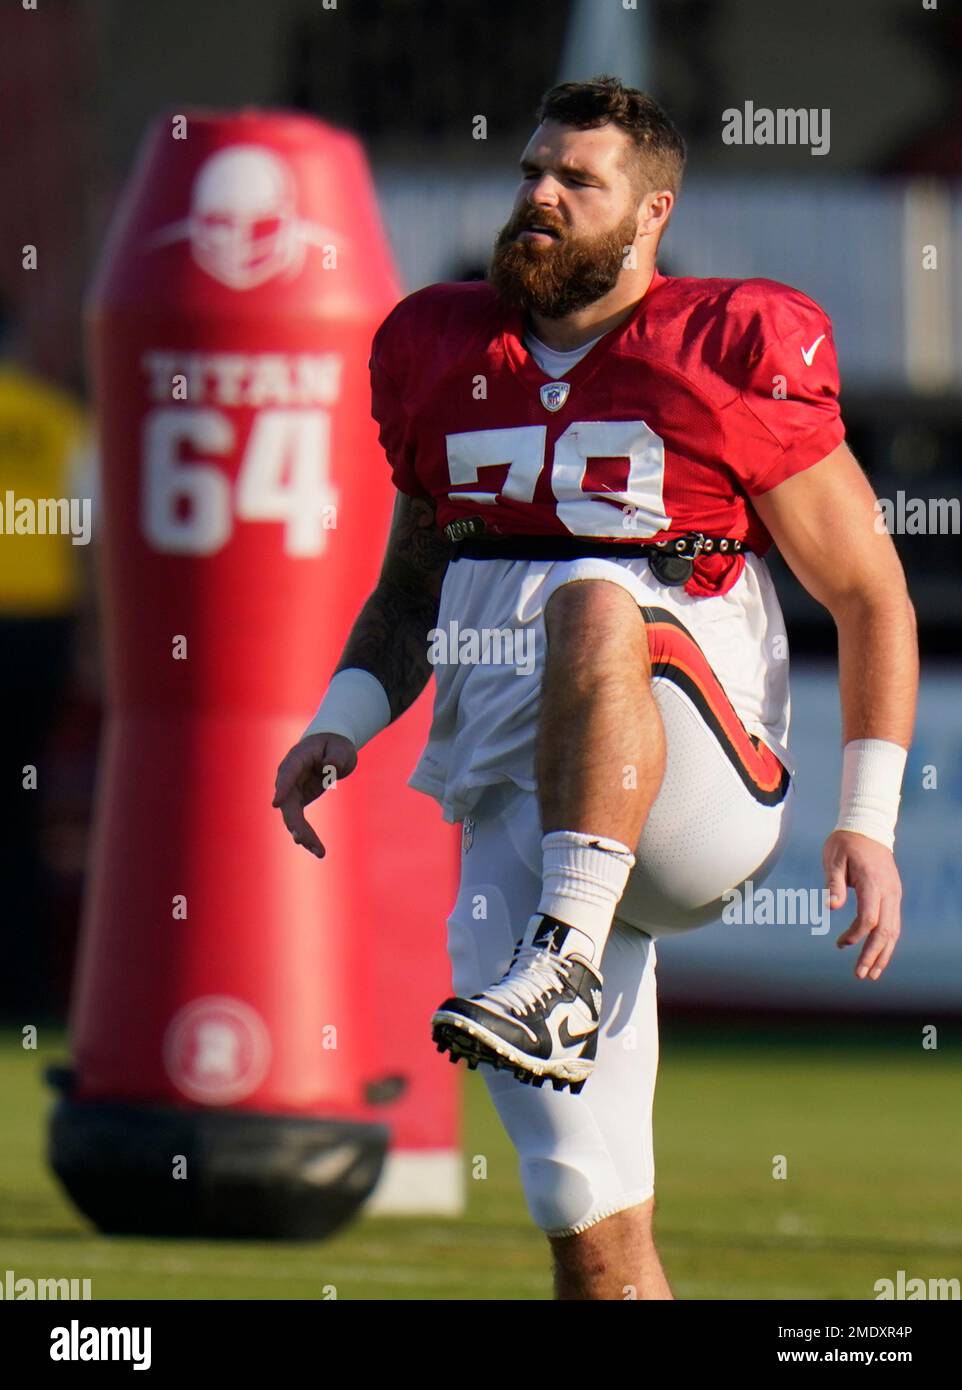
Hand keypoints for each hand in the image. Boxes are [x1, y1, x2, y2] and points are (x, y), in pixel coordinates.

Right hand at [272, 732, 357, 857]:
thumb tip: (330, 766)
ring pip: (292, 816)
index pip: (288, 773)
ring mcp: (292, 790)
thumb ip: (336, 757)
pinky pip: (299, 821)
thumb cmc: (336, 745)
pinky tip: (316, 849)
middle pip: (288, 801)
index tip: (276, 803)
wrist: (331, 748)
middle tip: (302, 839)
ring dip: (303, 834)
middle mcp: (289, 776)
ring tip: (319, 851)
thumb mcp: (341, 748)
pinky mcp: (298, 801)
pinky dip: (307, 835)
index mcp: (298, 758)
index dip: (283, 788)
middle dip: (294, 822)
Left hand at [823, 829, 901, 979]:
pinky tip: (877, 955)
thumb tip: (831, 907)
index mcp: (872, 883)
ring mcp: (894, 894)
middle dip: (873, 955)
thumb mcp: (834, 859)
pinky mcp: (893, 895)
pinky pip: (893, 923)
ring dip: (883, 953)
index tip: (840, 944)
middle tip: (860, 975)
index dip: (856, 935)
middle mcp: (888, 891)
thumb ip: (833, 883)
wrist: (867, 827)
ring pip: (894, 930)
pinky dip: (886, 941)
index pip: (869, 918)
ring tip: (871, 974)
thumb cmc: (845, 843)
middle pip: (886, 930)